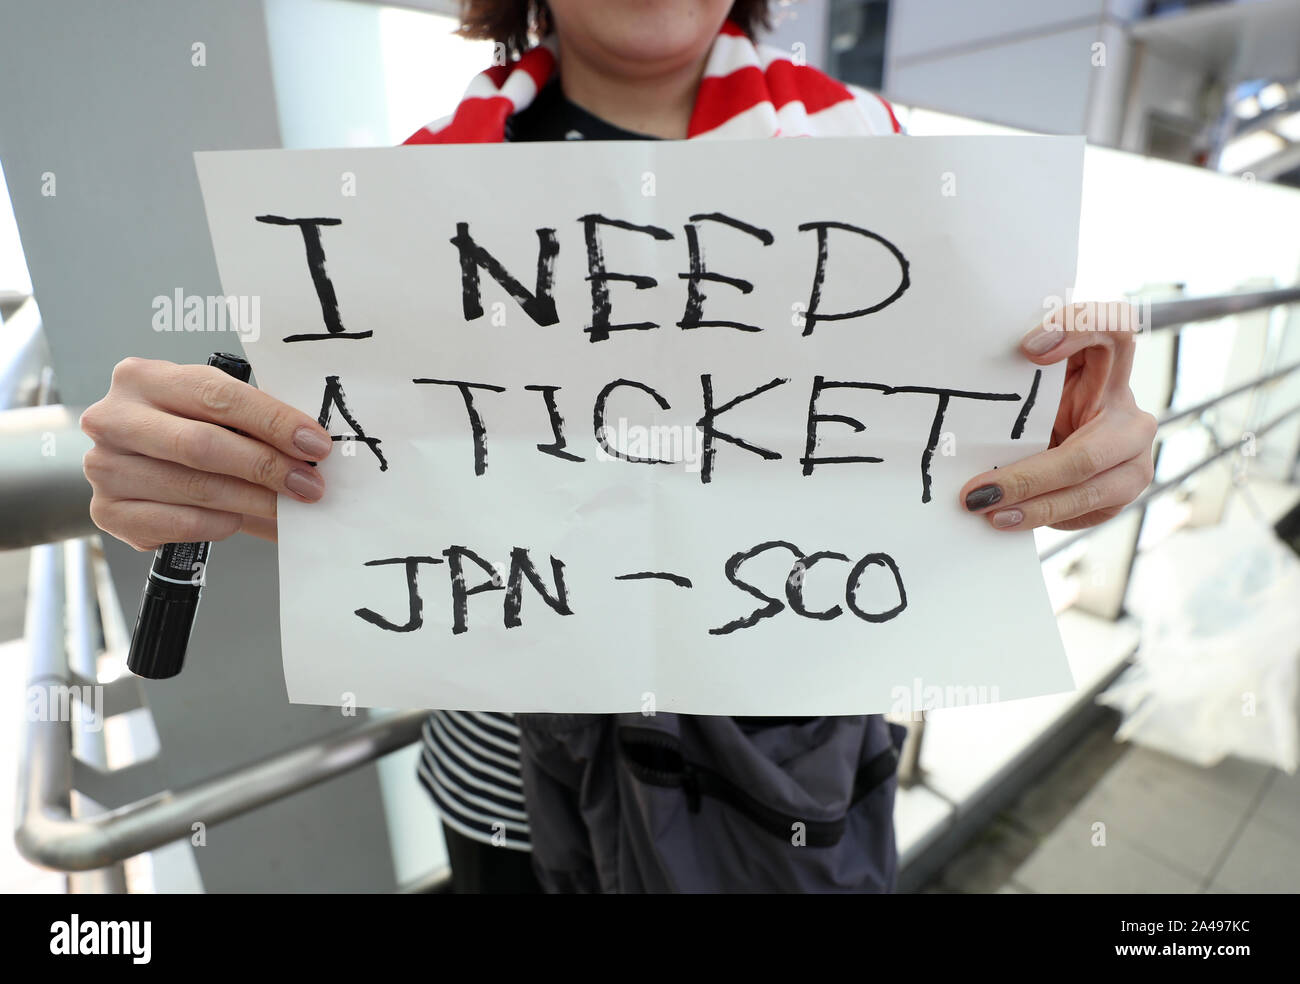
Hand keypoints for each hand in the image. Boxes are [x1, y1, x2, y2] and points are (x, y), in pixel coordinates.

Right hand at [80, 357, 332, 549]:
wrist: (142, 469)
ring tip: (287, 506)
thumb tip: (312, 443)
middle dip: (266, 466)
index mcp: (143, 377)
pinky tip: (237, 519)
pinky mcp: (106, 512)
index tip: (315, 444)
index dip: (273, 422)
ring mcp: (103, 466)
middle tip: (308, 483)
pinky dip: (218, 524)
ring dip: (253, 500)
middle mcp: (113, 417)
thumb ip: (252, 419)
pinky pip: (177, 523)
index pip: (217, 396)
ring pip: (194, 487)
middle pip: (202, 444)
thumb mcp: (214, 412)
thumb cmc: (189, 432)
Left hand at [959, 304, 1156, 531]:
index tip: (1026, 348)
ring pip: (1088, 487)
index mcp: (1108, 365)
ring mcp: (1135, 453)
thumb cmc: (1037, 404)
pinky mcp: (1126, 487)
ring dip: (1034, 505)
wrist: (1063, 439)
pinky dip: (1043, 516)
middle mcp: (1128, 409)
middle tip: (979, 492)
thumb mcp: (1030, 384)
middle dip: (1029, 477)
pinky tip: (1010, 521)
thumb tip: (962, 393)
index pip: (1115, 326)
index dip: (1078, 330)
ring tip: (990, 513)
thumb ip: (1018, 378)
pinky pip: (1086, 508)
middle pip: (1086, 452)